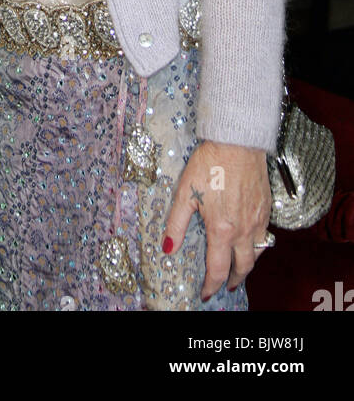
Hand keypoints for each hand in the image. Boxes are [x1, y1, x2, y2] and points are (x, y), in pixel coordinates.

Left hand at [163, 140, 271, 300]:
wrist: (237, 141)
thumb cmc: (210, 163)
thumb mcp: (185, 192)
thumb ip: (176, 224)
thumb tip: (167, 248)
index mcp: (222, 229)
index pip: (218, 269)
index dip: (211, 285)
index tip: (206, 293)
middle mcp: (244, 230)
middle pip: (243, 267)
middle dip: (234, 280)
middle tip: (226, 286)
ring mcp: (258, 219)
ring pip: (258, 253)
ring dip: (248, 265)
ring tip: (239, 268)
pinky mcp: (266, 208)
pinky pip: (265, 235)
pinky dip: (258, 245)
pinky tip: (249, 240)